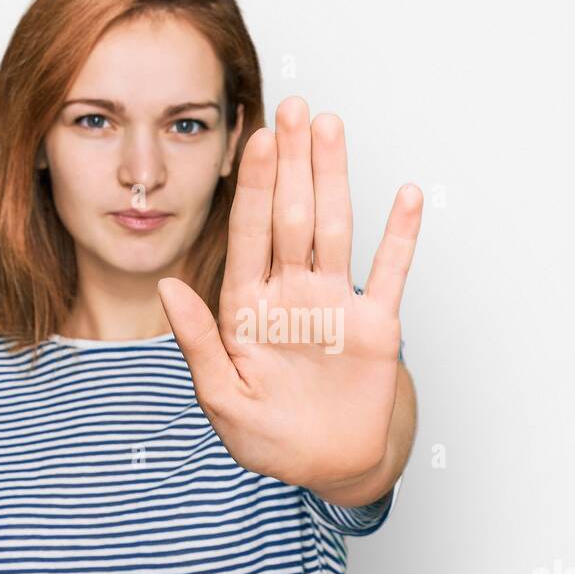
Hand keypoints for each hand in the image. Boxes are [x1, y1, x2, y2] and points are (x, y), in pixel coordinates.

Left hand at [157, 96, 421, 493]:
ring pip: (336, 228)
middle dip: (292, 163)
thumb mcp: (222, 399)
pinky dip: (400, 236)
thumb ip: (198, 343)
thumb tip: (168, 288)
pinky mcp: (376, 327)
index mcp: (248, 309)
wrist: (327, 466)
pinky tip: (406, 195)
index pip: (250, 234)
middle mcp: (291, 294)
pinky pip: (390, 273)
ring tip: (330, 127)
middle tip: (293, 107)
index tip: (256, 138)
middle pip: (292, 216)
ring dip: (334, 178)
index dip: (254, 186)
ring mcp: (335, 306)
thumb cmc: (269, 438)